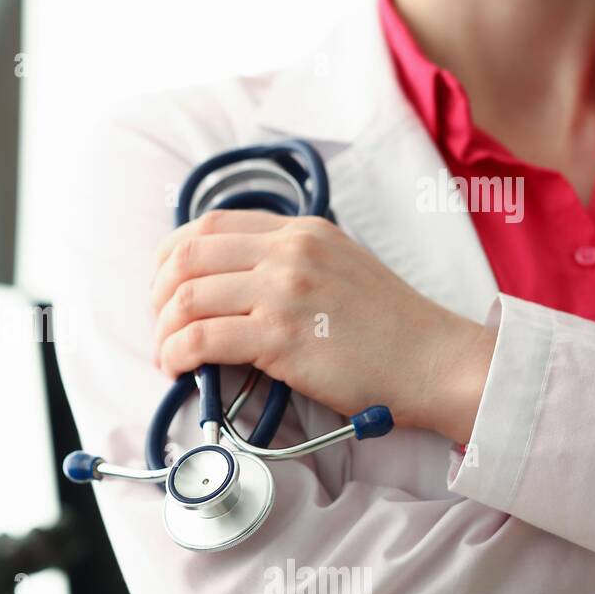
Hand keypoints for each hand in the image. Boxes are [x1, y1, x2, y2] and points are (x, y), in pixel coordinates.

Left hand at [151, 209, 495, 444]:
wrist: (436, 361)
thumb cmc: (390, 328)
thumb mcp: (340, 267)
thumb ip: (289, 262)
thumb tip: (227, 281)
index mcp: (301, 230)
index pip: (209, 224)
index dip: (171, 255)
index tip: (165, 285)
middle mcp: (289, 251)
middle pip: (186, 258)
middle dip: (157, 294)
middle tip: (161, 325)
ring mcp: (284, 291)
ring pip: (186, 300)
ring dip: (163, 332)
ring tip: (168, 355)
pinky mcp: (281, 336)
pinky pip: (201, 339)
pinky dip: (176, 355)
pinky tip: (179, 369)